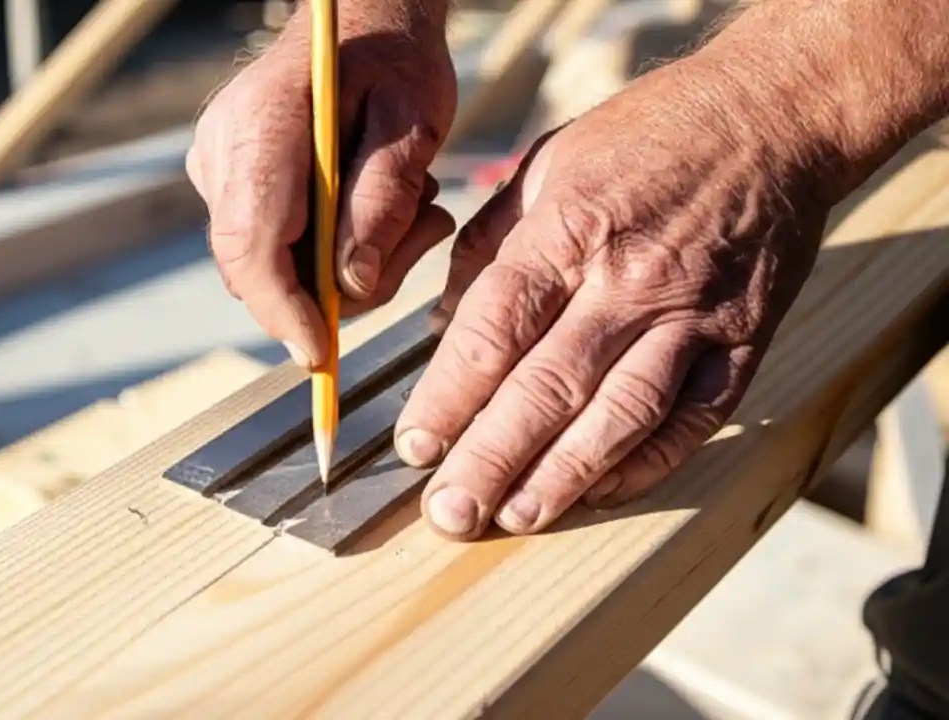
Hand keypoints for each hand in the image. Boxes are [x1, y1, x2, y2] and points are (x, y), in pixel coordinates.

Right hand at [187, 2, 456, 367]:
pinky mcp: (230, 184)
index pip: (252, 243)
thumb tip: (352, 285)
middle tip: (415, 238)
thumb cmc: (393, 57)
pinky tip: (374, 211)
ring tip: (408, 211)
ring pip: (266, 267)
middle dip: (333, 292)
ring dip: (343, 268)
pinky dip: (328, 253)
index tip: (319, 354)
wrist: (362, 17)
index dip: (283, 311)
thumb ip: (383, 200)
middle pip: (256, 268)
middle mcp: (222, 151)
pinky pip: (272, 249)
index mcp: (260, 125)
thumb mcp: (413, 119)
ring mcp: (218, 169)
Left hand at [396, 57, 833, 539]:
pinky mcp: (743, 343)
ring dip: (563, 476)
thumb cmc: (643, 140)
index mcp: (568, 229)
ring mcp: (692, 315)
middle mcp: (629, 279)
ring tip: (514, 518)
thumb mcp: (545, 167)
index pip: (495, 328)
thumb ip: (488, 248)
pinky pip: (692, 421)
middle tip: (449, 512)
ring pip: (621, 414)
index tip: (414, 447)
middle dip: (492, 457)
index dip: (449, 396)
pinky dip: (643, 465)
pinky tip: (597, 494)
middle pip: (549, 386)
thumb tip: (441, 326)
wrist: (771, 117)